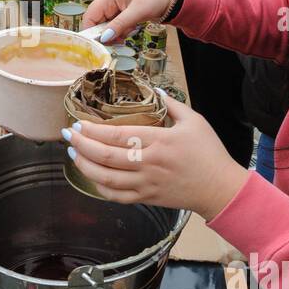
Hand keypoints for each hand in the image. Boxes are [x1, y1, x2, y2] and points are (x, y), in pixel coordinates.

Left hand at [63, 97, 248, 219]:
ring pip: (106, 179)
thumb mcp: (194, 121)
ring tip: (74, 154)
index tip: (78, 124)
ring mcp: (146, 184)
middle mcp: (149, 164)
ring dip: (85, 166)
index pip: (117, 136)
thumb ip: (172, 104)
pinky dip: (100, 187)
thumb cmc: (209, 153)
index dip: (93, 131)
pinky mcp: (147, 198)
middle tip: (68, 136)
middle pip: (106, 156)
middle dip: (81, 146)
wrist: (219, 189)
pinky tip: (92, 176)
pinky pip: (116, 196)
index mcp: (159, 141)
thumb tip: (154, 90)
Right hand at [81, 0, 173, 42]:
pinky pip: (115, 26)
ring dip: (117, 33)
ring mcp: (113, 7)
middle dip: (108, 34)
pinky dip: (122, 31)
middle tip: (121, 39)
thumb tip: (104, 38)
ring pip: (106, 27)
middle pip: (97, 24)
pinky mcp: (120, 13)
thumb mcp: (137, 12)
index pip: (89, 16)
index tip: (101, 44)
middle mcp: (107, 1)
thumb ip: (119, 25)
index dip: (91, 32)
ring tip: (132, 29)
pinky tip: (133, 27)